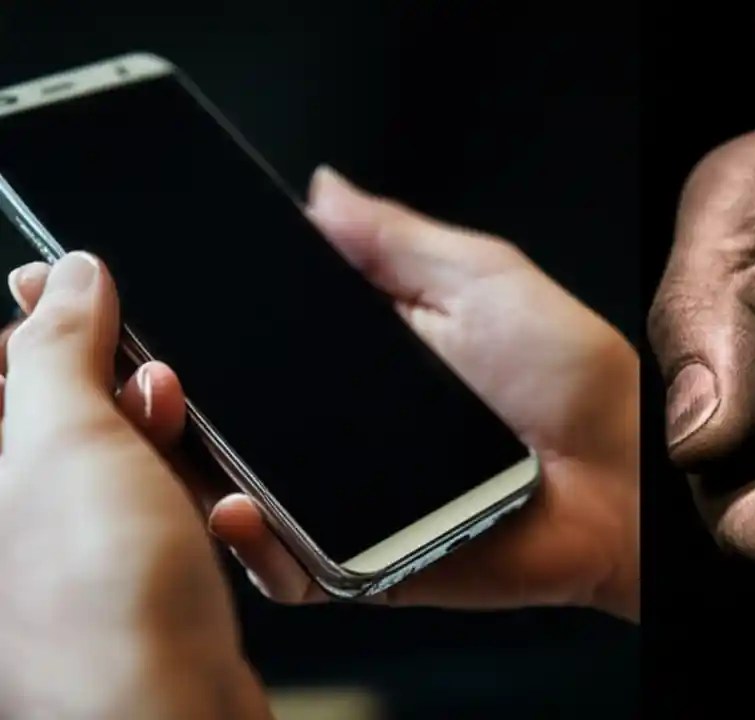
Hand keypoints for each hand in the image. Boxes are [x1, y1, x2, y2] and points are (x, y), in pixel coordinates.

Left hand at [0, 254, 268, 718]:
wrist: (169, 714)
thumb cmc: (94, 603)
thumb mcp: (62, 436)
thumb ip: (56, 347)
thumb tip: (67, 278)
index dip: (40, 321)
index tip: (89, 290)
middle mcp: (14, 519)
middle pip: (59, 411)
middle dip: (114, 382)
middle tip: (149, 384)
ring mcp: (73, 553)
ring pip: (120, 459)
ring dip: (163, 440)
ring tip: (186, 443)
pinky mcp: (136, 582)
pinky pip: (164, 510)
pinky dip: (193, 497)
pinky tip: (214, 506)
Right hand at [187, 168, 638, 620]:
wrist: (625, 475)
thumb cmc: (576, 378)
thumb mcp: (484, 281)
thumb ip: (399, 240)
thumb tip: (320, 189)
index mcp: (368, 360)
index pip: (264, 347)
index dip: (212, 332)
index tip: (169, 309)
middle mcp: (349, 431)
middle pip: (238, 422)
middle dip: (182, 398)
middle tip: (153, 371)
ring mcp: (353, 501)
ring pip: (245, 495)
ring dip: (198, 468)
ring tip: (175, 428)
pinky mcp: (368, 566)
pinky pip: (290, 570)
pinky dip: (255, 548)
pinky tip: (239, 510)